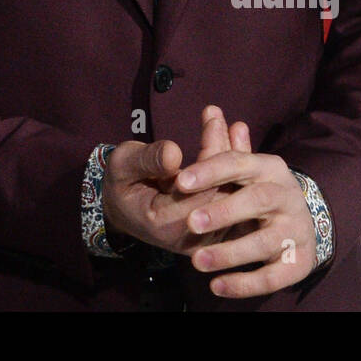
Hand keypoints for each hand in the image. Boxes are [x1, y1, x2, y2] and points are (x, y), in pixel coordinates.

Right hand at [101, 105, 247, 254]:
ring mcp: (206, 239)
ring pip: (232, 197)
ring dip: (237, 161)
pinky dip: (235, 171)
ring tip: (238, 128)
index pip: (201, 189)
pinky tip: (238, 142)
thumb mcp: (123, 166)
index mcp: (165, 224)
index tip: (214, 122)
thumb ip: (147, 160)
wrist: (123, 210)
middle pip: (222, 193)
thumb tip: (173, 153)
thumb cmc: (122, 183)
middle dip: (229, 154)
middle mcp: (191, 237)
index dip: (212, 154)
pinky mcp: (215, 233)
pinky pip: (230, 200)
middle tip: (234, 123)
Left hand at [174, 128, 317, 296]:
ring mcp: (295, 230)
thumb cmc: (261, 190)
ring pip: (264, 242)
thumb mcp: (244, 167)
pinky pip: (273, 276)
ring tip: (196, 261)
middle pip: (256, 201)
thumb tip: (210, 110)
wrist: (306, 221)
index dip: (209, 171)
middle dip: (222, 211)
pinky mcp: (298, 263)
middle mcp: (285, 196)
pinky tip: (217, 286)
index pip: (238, 164)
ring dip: (230, 253)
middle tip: (189, 222)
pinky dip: (246, 284)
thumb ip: (223, 144)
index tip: (179, 181)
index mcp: (269, 167)